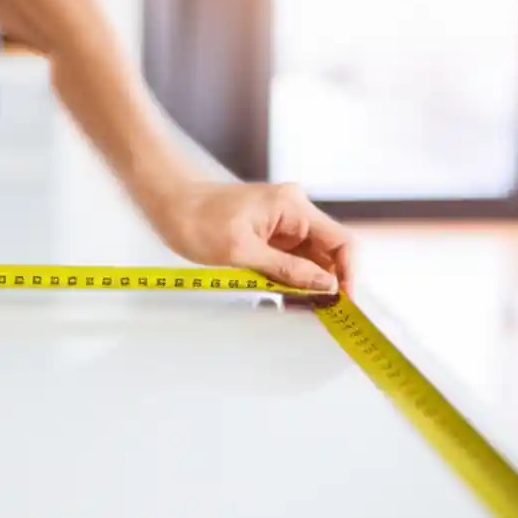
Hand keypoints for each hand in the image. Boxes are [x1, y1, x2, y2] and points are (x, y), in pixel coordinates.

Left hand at [147, 181, 353, 294]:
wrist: (168, 203)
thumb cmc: (196, 220)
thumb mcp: (242, 253)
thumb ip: (288, 270)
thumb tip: (326, 286)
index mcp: (293, 207)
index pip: (341, 241)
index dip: (349, 274)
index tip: (344, 303)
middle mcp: (294, 211)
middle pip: (329, 252)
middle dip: (327, 283)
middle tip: (321, 314)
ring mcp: (283, 222)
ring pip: (311, 259)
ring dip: (308, 284)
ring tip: (299, 308)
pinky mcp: (270, 233)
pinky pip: (292, 258)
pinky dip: (291, 279)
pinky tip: (285, 297)